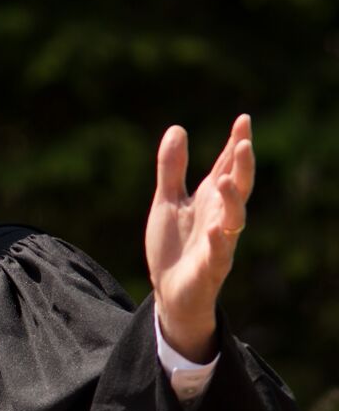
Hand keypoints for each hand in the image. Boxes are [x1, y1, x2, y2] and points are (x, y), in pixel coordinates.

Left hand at [145, 114, 254, 362]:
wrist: (169, 291)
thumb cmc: (173, 246)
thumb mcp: (167, 201)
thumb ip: (171, 169)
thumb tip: (177, 128)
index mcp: (210, 200)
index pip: (226, 167)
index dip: (235, 144)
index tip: (243, 119)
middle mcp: (220, 217)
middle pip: (237, 187)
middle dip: (242, 166)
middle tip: (244, 142)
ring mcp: (219, 242)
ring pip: (234, 219)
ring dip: (233, 200)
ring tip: (228, 180)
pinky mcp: (211, 267)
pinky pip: (218, 253)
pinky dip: (218, 241)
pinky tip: (214, 228)